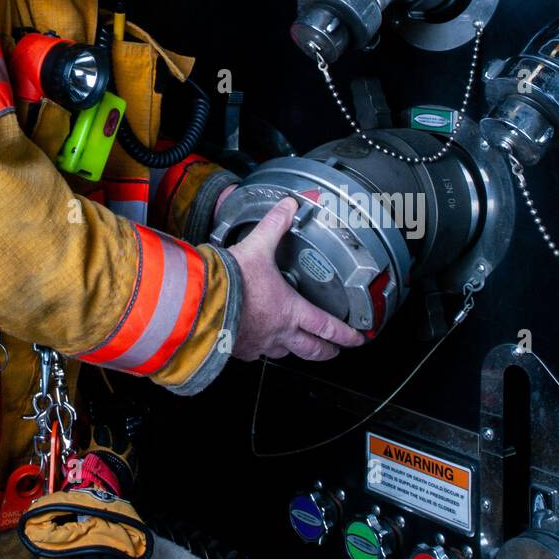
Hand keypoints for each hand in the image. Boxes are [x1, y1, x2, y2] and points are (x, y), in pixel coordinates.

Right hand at [225, 197, 365, 361]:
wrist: (200, 301)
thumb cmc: (231, 281)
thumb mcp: (257, 247)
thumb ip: (274, 226)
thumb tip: (288, 206)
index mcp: (290, 310)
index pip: (327, 327)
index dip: (346, 335)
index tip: (357, 339)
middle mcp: (279, 332)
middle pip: (312, 350)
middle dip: (327, 351)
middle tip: (335, 350)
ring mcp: (259, 344)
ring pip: (285, 353)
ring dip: (294, 349)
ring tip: (295, 344)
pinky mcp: (239, 349)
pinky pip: (256, 353)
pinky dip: (261, 348)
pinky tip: (257, 340)